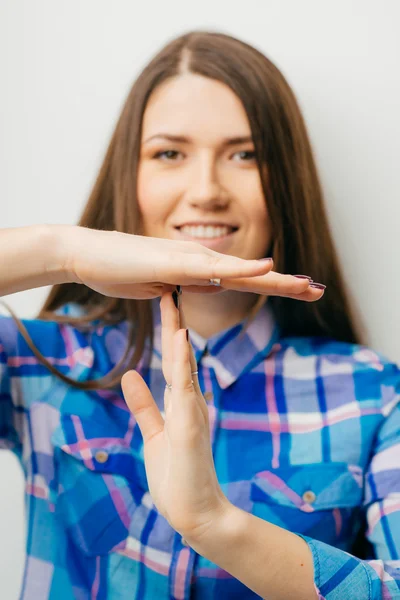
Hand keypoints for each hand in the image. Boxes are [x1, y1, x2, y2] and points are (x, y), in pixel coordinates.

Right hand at [65, 227, 322, 300]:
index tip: (300, 291)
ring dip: (275, 278)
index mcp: (198, 270)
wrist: (88, 255)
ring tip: (306, 284)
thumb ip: (184, 286)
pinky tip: (264, 266)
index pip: (243, 280)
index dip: (272, 285)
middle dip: (286, 283)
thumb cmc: (120, 270)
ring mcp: (188, 259)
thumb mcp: (160, 286)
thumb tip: (207, 286)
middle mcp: (200, 260)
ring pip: (240, 270)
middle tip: (319, 290)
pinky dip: (240, 267)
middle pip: (251, 274)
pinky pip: (211, 267)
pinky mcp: (172, 262)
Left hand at [121, 290, 229, 540]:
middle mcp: (190, 401)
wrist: (195, 513)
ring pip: (185, 365)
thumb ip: (144, 404)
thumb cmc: (176, 475)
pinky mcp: (191, 426)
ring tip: (173, 303)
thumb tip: (130, 374)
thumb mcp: (155, 432)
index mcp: (181, 402)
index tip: (164, 303)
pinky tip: (180, 340)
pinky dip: (183, 362)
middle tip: (170, 288)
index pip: (174, 359)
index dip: (168, 331)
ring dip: (178, 334)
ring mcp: (193, 412)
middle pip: (181, 355)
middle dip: (174, 322)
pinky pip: (186, 388)